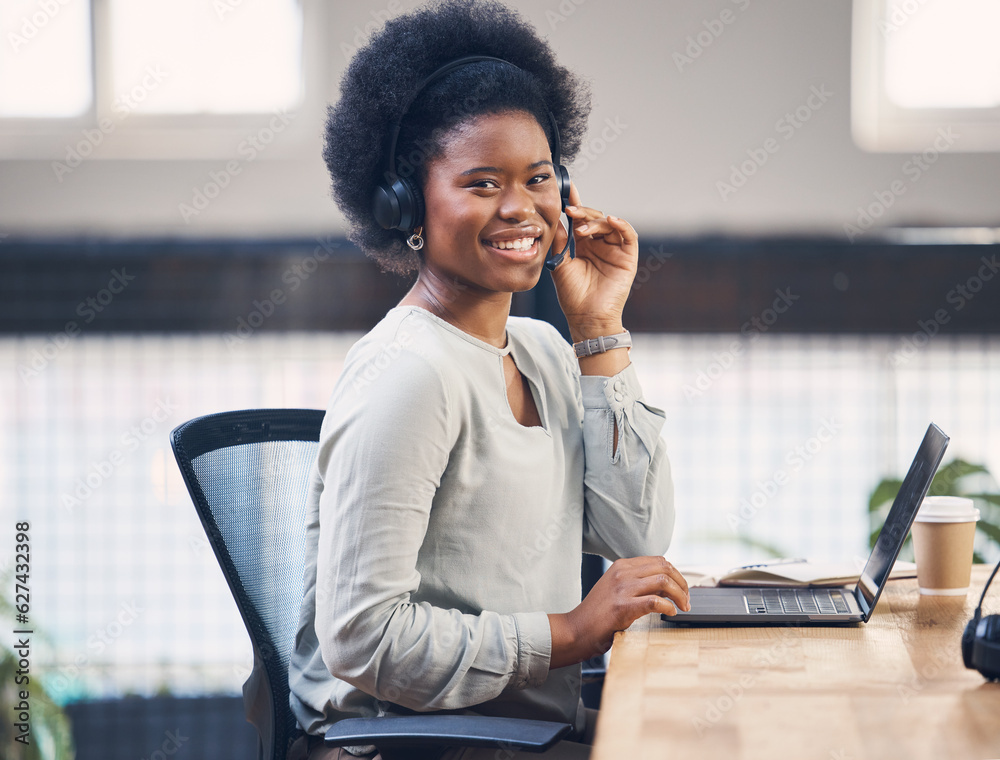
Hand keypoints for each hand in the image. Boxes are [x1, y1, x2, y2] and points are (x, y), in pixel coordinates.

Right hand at [547, 556, 689, 668]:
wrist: (576, 629)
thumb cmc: (597, 614)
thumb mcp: (617, 590)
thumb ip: (638, 584)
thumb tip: (666, 586)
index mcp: (622, 566)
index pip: (659, 560)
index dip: (676, 574)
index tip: (682, 589)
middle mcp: (622, 573)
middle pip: (665, 567)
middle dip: (682, 583)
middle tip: (686, 600)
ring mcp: (622, 589)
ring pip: (663, 581)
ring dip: (680, 595)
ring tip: (682, 607)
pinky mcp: (622, 607)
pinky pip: (655, 601)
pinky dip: (668, 607)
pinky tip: (670, 613)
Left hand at [550, 182, 638, 342]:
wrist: (586, 317)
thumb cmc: (573, 296)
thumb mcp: (560, 264)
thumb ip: (560, 241)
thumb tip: (555, 219)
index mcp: (584, 246)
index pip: (580, 220)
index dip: (574, 204)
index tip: (565, 190)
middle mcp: (600, 245)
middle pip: (595, 218)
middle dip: (582, 212)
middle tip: (570, 210)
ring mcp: (615, 250)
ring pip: (610, 224)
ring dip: (596, 221)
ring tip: (582, 229)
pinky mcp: (627, 257)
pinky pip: (629, 235)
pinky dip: (621, 225)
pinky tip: (610, 220)